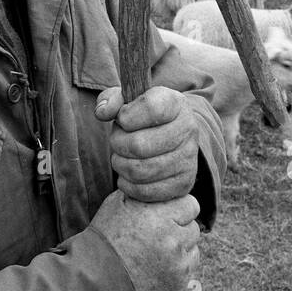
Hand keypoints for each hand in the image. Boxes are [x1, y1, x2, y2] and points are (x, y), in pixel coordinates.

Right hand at [89, 190, 199, 290]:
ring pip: (193, 252)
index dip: (178, 209)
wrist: (97, 281)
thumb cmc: (106, 239)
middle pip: (193, 229)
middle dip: (179, 231)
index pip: (192, 205)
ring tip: (154, 257)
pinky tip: (156, 273)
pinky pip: (188, 274)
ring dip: (180, 253)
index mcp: (161, 217)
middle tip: (156, 238)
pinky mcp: (180, 287)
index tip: (166, 216)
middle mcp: (174, 241)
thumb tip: (158, 183)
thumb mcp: (117, 204)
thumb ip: (144, 193)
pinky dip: (176, 273)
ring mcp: (179, 267)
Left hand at [96, 86, 199, 203]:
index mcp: (175, 103)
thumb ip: (111, 99)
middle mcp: (188, 128)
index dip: (126, 116)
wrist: (171, 135)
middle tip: (117, 141)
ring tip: (121, 156)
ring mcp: (188, 157)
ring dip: (120, 164)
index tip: (122, 119)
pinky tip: (127, 174)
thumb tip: (103, 112)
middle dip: (117, 144)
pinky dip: (128, 185)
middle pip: (138, 145)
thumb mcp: (127, 99)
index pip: (150, 108)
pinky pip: (145, 191)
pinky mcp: (183, 183)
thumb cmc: (142, 115)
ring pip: (139, 170)